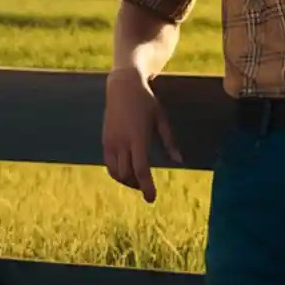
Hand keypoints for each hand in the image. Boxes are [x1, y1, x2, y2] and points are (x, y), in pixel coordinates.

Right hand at [102, 68, 182, 202]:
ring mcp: (111, 141)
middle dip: (137, 185)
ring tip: (137, 181)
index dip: (146, 186)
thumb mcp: (161, 119)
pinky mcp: (105, 140)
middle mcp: (122, 141)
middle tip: (146, 188)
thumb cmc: (146, 101)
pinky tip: (127, 171)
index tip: (151, 199)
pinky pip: (109, 164)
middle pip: (128, 175)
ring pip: (116, 173)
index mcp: (137, 137)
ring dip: (127, 181)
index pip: (141, 168)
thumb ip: (170, 141)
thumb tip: (179, 161)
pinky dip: (117, 173)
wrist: (122, 86)